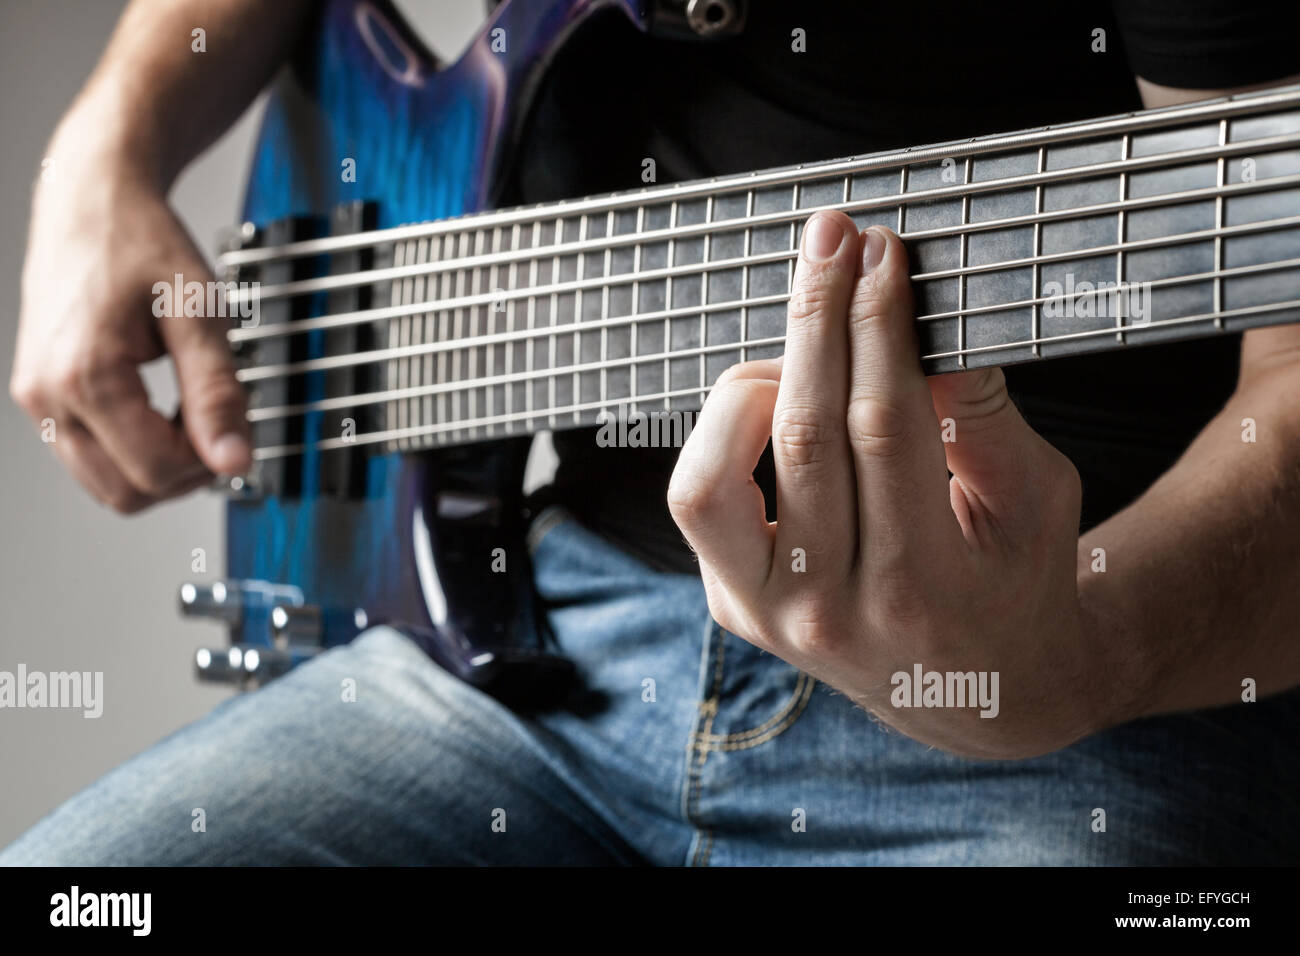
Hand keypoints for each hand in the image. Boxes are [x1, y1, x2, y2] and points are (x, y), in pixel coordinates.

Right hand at [10, 117, 249, 512]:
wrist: (92, 199)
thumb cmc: (142, 242)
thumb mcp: (199, 312)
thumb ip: (217, 392)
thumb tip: (234, 460)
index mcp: (83, 374)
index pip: (155, 469)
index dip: (209, 463)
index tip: (238, 430)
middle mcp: (46, 394)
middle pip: (127, 492)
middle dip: (184, 473)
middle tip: (220, 427)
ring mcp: (37, 399)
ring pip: (106, 485)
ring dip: (158, 468)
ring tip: (190, 414)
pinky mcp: (40, 397)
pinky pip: (90, 458)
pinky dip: (132, 452)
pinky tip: (161, 412)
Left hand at [668, 212, 1121, 758]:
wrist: (979, 689)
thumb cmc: (1014, 579)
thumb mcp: (1031, 500)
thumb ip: (985, 416)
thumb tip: (919, 326)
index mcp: (922, 588)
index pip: (886, 426)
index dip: (878, 326)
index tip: (881, 252)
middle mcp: (829, 613)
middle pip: (803, 436)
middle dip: (817, 318)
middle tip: (832, 240)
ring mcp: (767, 617)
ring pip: (712, 476)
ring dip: (757, 380)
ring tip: (808, 339)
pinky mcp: (730, 606)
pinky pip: (700, 499)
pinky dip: (728, 433)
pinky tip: (778, 398)